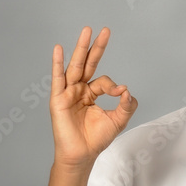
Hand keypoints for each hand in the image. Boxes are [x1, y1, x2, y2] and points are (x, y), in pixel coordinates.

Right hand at [49, 26, 137, 167]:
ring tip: (86, 31)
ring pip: (75, 67)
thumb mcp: (118, 120)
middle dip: (96, 47)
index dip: (113, 85)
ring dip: (80, 48)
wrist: (82, 154)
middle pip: (88, 64)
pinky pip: (58, 78)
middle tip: (105, 30)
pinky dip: (58, 63)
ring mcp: (68, 93)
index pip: (104, 81)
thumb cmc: (96, 139)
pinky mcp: (58, 99)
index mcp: (91, 94)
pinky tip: (59, 49)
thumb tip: (127, 90)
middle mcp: (79, 90)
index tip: (120, 92)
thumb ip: (126, 105)